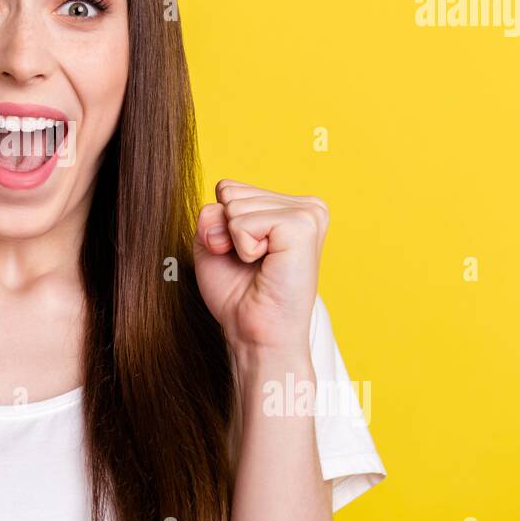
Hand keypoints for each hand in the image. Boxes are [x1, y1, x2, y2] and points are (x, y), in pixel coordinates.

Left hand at [193, 179, 327, 358]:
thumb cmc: (238, 293)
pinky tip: (266, 265)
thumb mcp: (213, 242)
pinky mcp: (302, 226)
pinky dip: (243, 249)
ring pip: (234, 206)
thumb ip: (212, 212)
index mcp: (289, 205)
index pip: (229, 187)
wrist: (255, 333)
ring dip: (235, 243)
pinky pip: (242, 222)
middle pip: (229, 192)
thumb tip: (224, 202)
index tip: (243, 255)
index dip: (220, 224)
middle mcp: (305, 205)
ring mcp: (308, 213)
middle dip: (225, 232)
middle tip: (249, 264)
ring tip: (259, 266)